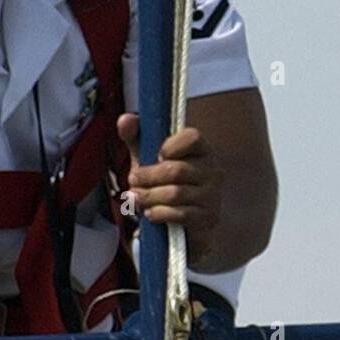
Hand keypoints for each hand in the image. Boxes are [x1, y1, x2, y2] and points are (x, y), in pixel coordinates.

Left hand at [116, 113, 223, 266]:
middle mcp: (213, 169)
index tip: (156, 155)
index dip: (171, 145)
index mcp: (201, 149)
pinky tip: (150, 213)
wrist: (180, 220)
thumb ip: (136, 137)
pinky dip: (160, 213)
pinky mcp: (209, 218)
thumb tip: (126, 119)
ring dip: (150, 196)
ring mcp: (213, 195)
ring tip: (136, 197)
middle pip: (177, 170)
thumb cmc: (163, 181)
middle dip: (148, 176)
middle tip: (132, 180)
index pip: (193, 137)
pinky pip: (181, 214)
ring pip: (176, 194)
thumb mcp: (148, 156)